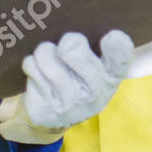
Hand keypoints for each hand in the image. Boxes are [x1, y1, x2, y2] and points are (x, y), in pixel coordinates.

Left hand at [0, 30, 134, 143]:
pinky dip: (32, 64)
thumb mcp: (97, 64)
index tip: (111, 36)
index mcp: (112, 78)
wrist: (55, 118)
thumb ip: (99, 45)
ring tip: (49, 59)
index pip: (120, 60)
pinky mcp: (44, 109)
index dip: (117, 46)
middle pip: (72, 49)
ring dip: (44, 51)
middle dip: (67, 41)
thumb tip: (77, 33)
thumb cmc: (80, 78)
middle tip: (66, 46)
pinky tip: (39, 75)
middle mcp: (95, 95)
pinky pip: (31, 66)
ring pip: (46, 54)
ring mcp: (69, 105)